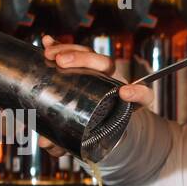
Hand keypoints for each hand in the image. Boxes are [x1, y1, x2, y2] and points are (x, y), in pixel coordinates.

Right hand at [39, 35, 153, 159]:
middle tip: (62, 62)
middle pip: (106, 64)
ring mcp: (100, 73)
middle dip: (85, 60)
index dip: (137, 93)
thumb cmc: (95, 134)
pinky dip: (60, 46)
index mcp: (128, 104)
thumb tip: (44, 143)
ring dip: (69, 51)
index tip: (124, 94)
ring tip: (49, 54)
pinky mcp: (84, 68)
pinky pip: (73, 53)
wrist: (100, 124)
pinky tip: (47, 41)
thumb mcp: (86, 143)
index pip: (142, 95)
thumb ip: (69, 144)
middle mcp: (116, 84)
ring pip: (89, 55)